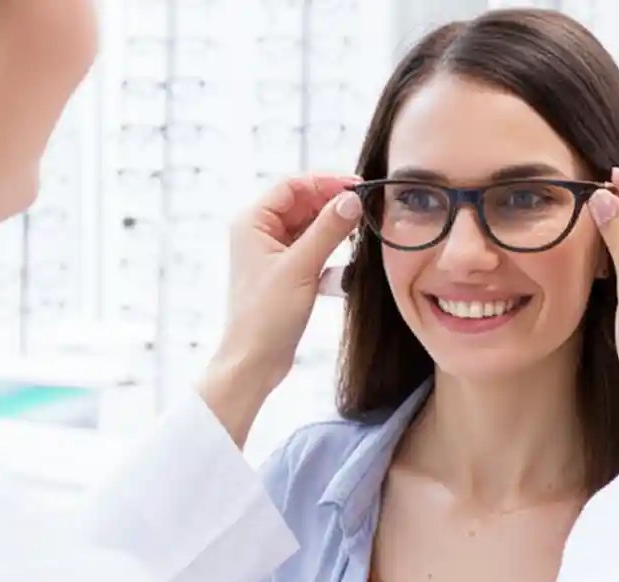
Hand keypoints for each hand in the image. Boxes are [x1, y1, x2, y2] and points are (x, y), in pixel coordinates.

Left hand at [198, 174, 361, 447]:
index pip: (292, 186)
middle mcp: (259, 233)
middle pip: (302, 204)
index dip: (325, 182)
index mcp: (252, 222)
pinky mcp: (285, 273)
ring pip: (310, 228)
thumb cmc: (265, 316)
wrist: (254, 362)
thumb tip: (352, 199)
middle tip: (366, 209)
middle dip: (333, 205)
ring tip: (360, 233)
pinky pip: (312, 251)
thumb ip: (328, 230)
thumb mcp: (301, 268)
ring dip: (334, 230)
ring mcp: (272, 254)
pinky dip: (330, 253)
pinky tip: (346, 266)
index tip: (357, 187)